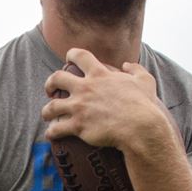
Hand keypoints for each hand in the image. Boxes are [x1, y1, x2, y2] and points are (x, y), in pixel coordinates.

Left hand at [42, 47, 160, 148]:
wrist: (140, 127)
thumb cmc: (144, 105)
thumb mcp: (145, 81)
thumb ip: (135, 69)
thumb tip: (126, 65)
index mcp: (100, 74)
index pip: (79, 56)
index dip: (71, 55)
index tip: (67, 60)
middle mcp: (85, 88)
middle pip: (57, 78)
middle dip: (50, 84)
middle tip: (50, 90)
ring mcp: (79, 107)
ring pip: (51, 106)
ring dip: (46, 110)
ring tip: (47, 115)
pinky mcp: (78, 126)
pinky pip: (56, 129)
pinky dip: (51, 132)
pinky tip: (50, 135)